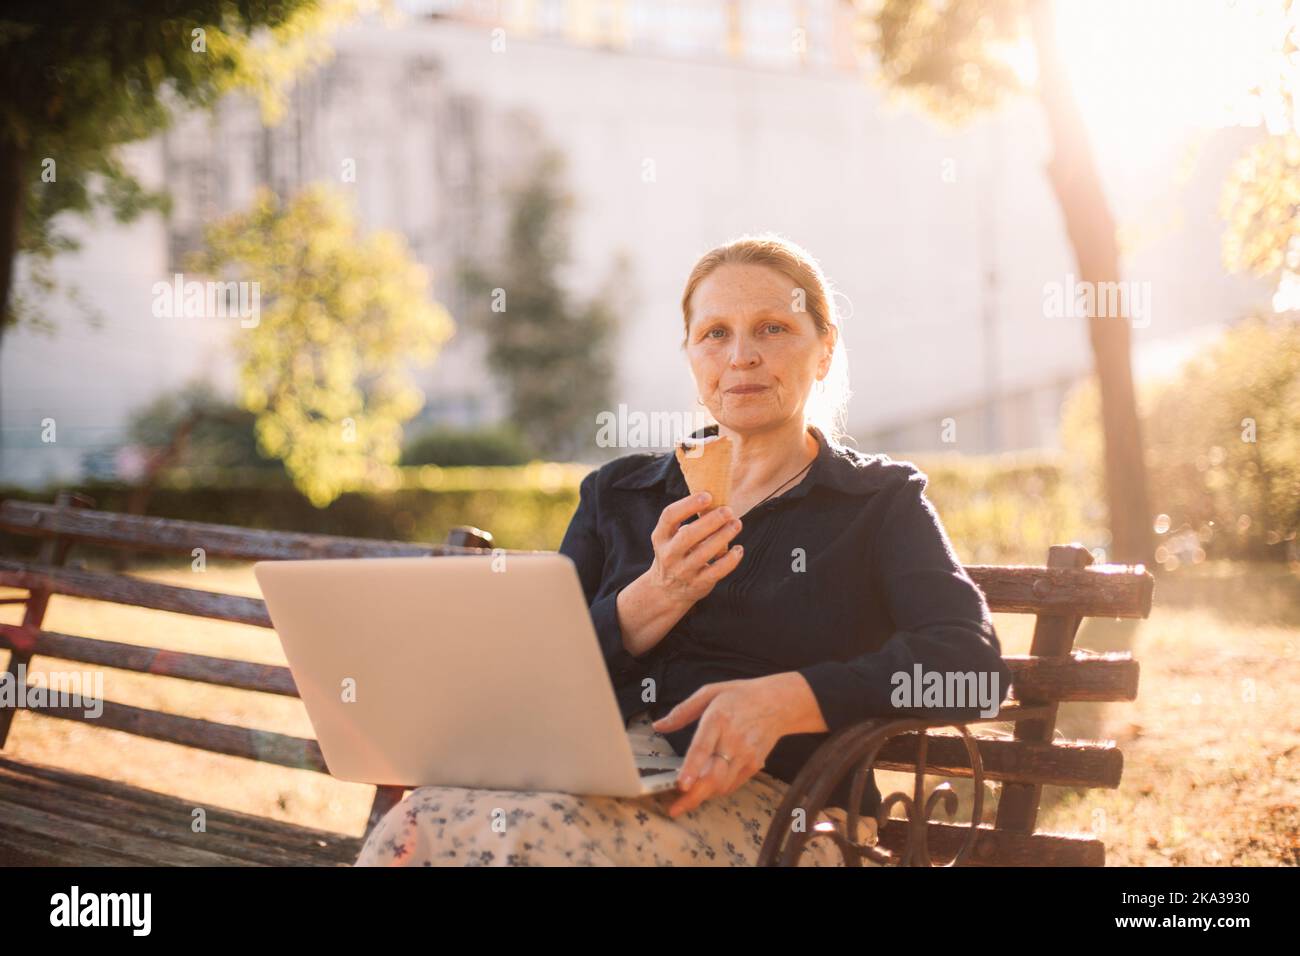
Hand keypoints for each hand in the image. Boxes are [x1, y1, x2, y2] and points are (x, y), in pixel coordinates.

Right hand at [646, 492, 743, 608]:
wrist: (666, 590)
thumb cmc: (675, 553)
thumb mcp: (670, 537)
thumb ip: (686, 521)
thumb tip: (716, 501)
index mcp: (661, 536)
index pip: (669, 516)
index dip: (688, 504)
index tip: (707, 496)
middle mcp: (669, 554)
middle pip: (688, 535)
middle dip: (710, 521)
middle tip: (728, 510)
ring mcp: (683, 571)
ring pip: (704, 553)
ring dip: (723, 536)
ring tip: (736, 524)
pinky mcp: (698, 584)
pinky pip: (717, 571)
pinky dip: (730, 560)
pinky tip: (739, 549)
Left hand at [651, 672, 826, 817]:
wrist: (779, 703)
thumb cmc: (741, 696)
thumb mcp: (709, 692)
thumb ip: (682, 711)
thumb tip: (658, 725)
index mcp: (718, 719)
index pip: (703, 748)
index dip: (691, 768)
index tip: (681, 785)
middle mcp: (733, 740)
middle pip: (713, 776)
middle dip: (694, 796)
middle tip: (675, 808)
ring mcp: (746, 755)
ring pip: (722, 785)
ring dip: (703, 794)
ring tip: (686, 798)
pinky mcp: (754, 765)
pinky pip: (732, 785)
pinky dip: (717, 789)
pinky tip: (706, 787)